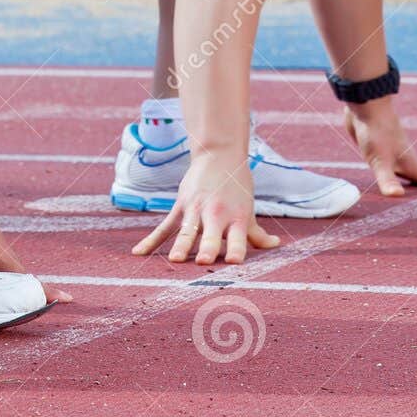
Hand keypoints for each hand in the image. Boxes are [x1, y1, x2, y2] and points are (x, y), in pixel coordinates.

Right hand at [131, 154, 279, 265]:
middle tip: (201, 261)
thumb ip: (257, 233)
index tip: (233, 261)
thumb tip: (277, 245)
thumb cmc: (237, 186)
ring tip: (175, 260)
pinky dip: (151, 240)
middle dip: (206, 248)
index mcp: (236, 218)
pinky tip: (138, 253)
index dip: (236, 249)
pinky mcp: (180, 206)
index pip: (238, 238)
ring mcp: (195, 210)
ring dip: (181, 245)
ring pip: (186, 231)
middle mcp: (216, 214)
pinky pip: (164, 227)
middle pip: (210, 235)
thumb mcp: (248, 209)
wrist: (218, 155)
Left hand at [343, 96, 416, 196]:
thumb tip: (397, 196)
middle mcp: (401, 155)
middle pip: (415, 172)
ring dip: (407, 174)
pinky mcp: (375, 143)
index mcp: (407, 161)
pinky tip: (385, 166)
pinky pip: (386, 159)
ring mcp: (389, 148)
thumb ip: (388, 179)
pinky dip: (390, 166)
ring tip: (410, 182)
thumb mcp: (380, 160)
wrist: (366, 103)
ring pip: (400, 165)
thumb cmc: (377, 132)